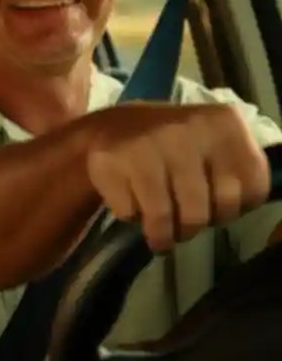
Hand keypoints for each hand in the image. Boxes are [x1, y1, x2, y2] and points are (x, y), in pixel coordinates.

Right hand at [84, 102, 269, 251]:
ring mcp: (146, 146)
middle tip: (185, 225)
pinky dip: (131, 216)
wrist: (109, 128)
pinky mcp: (111, 163)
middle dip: (195, 225)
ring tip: (160, 236)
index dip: (234, 208)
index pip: (251, 188)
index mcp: (223, 123)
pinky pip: (130, 213)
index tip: (216, 206)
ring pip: (166, 217)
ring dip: (162, 235)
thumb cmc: (171, 145)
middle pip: (208, 210)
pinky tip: (133, 202)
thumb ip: (235, 171)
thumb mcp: (212, 144)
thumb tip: (243, 207)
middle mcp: (187, 130)